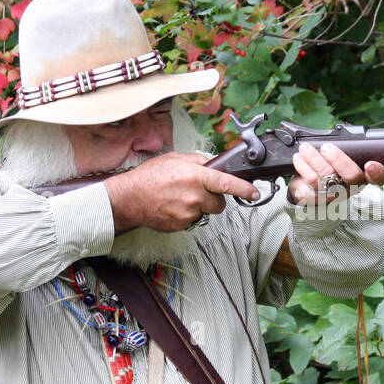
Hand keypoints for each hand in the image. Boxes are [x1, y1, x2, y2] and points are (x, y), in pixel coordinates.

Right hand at [103, 152, 259, 232]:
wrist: (129, 198)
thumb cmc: (150, 176)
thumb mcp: (175, 159)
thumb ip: (198, 162)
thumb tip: (213, 165)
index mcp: (196, 176)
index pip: (227, 184)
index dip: (244, 189)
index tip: (254, 192)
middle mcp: (194, 196)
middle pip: (219, 203)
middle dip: (214, 199)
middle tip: (198, 191)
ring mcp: (188, 213)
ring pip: (205, 212)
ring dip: (199, 207)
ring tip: (180, 198)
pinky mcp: (181, 225)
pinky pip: (193, 221)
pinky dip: (187, 215)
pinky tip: (173, 206)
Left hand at [287, 142, 383, 205]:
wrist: (309, 184)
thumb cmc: (329, 165)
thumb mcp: (341, 154)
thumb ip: (345, 147)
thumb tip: (338, 134)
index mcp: (363, 176)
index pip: (378, 177)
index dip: (377, 172)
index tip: (370, 164)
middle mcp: (352, 188)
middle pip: (351, 177)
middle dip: (338, 160)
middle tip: (326, 148)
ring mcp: (335, 196)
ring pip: (326, 181)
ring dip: (313, 160)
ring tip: (304, 149)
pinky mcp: (317, 201)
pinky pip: (309, 188)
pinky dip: (302, 169)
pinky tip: (298, 160)